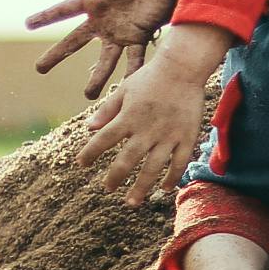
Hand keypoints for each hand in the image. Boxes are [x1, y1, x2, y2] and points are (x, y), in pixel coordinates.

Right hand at [27, 0, 181, 99]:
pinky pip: (134, 58)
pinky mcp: (139, 38)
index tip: (28, 23)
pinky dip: (131, 71)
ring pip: (105, 58)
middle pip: (75, 41)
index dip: (46, 16)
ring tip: (88, 96)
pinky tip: (129, 87)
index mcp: (93, 2)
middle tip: (39, 69)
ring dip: (97, 77)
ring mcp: (120, 33)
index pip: (64, 9)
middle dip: (57, 54)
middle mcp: (102, 21)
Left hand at [77, 25, 226, 205]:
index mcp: (128, 117)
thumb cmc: (151, 77)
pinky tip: (165, 189)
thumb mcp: (124, 90)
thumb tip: (88, 128)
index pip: (102, 140)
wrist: (184, 67)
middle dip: (114, 177)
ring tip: (131, 202)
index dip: (89, 154)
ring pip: (153, 167)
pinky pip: (179, 161)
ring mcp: (168, 134)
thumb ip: (106, 110)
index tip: (81, 164)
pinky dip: (172, 177)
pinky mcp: (187, 135)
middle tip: (107, 189)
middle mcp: (146, 129)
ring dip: (141, 186)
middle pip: (126, 160)